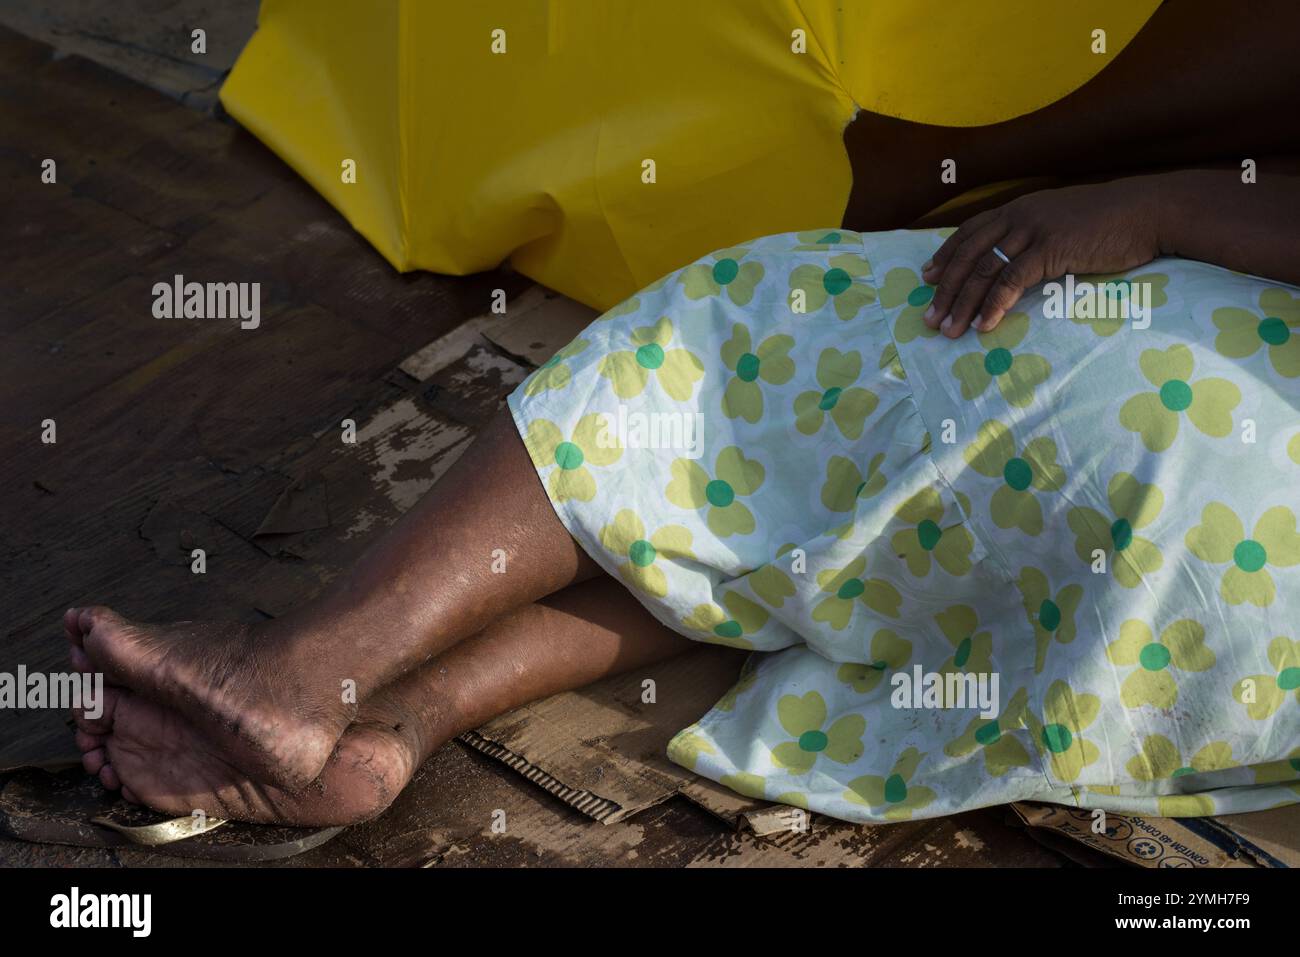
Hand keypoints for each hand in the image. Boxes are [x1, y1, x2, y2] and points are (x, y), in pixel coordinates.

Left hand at [919, 178, 1162, 336]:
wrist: (1148, 211)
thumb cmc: (1110, 223)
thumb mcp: (1062, 224)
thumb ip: (1036, 238)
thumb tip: (1018, 262)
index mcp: (1019, 208)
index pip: (970, 232)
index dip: (945, 255)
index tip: (926, 278)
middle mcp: (1020, 215)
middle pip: (968, 254)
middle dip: (945, 289)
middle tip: (929, 318)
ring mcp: (1034, 230)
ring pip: (984, 269)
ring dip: (963, 303)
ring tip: (949, 330)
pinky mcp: (1051, 248)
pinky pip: (1012, 280)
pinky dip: (994, 305)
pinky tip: (983, 325)